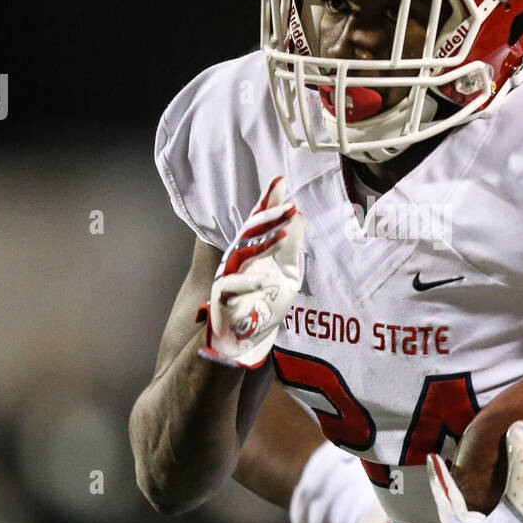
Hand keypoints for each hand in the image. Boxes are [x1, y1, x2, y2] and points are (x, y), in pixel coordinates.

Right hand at [196, 176, 304, 368]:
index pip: (260, 221)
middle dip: (269, 216)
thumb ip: (292, 247)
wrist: (248, 340)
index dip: (268, 201)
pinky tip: (263, 280)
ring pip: (242, 253)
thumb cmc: (265, 305)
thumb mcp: (288, 273)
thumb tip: (300, 215)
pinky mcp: (221, 297)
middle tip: (291, 206)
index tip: (280, 181)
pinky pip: (231, 286)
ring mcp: (227, 275)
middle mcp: (238, 258)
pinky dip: (247, 282)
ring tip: (284, 234)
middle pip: (250, 231)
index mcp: (253, 250)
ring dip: (263, 243)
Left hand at [427, 420, 522, 522]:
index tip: (433, 457)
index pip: (446, 503)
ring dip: (469, 514)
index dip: (440, 477)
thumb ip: (519, 456)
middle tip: (448, 473)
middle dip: (452, 496)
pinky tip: (491, 516)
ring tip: (467, 494)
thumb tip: (519, 425)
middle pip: (455, 521)